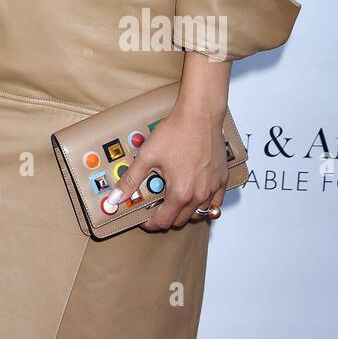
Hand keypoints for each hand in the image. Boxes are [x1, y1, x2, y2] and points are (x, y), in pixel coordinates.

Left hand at [105, 105, 229, 231]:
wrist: (199, 115)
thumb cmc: (175, 132)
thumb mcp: (147, 156)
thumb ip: (131, 180)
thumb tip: (115, 198)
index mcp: (180, 193)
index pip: (164, 221)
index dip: (150, 223)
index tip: (144, 217)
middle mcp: (199, 195)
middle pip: (180, 220)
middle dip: (166, 217)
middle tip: (156, 205)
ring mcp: (213, 188)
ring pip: (199, 214)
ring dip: (185, 212)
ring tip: (173, 198)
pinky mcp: (222, 179)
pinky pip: (215, 203)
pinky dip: (205, 204)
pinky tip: (195, 194)